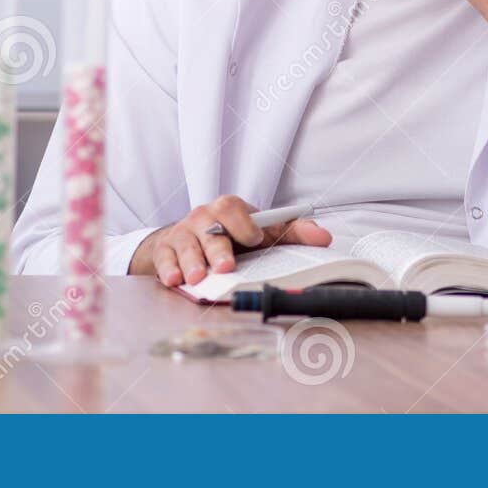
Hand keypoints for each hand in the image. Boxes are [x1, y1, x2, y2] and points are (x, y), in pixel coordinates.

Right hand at [127, 195, 332, 286]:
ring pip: (185, 243)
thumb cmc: (232, 236)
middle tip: (226, 266)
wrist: (192, 238)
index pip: (232, 207)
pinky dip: (168, 269)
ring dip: (191, 261)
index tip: (255, 237)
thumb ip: (293, 233)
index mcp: (228, 210)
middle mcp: (203, 218)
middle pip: (208, 226)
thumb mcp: (262, 233)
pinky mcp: (165, 250)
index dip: (242, 222)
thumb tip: (323, 238)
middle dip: (217, 247)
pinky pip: (164, 257)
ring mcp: (182, 234)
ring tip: (197, 278)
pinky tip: (174, 280)